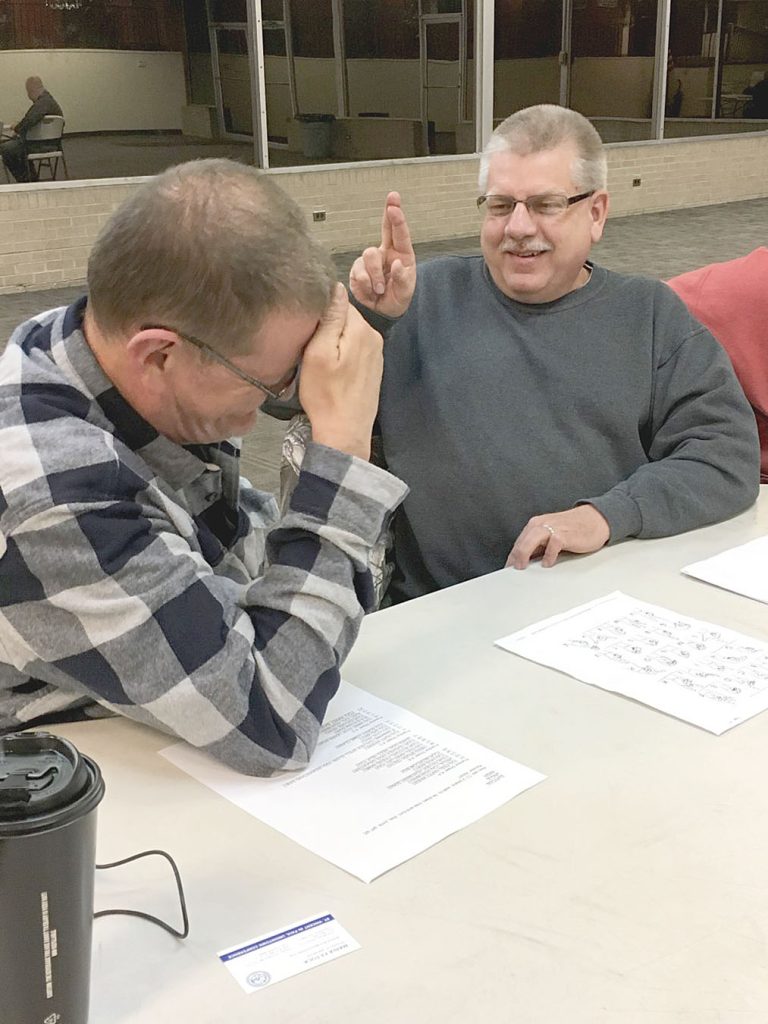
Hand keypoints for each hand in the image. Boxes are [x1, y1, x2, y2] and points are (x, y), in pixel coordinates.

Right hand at [299, 283, 382, 460]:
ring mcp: (376, 354)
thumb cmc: (325, 395)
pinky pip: (355, 349)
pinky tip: (332, 371)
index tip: (308, 331)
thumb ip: (330, 317)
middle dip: (327, 327)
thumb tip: (336, 287)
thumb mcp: (318, 352)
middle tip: (311, 348)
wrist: (344, 432)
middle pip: (345, 318)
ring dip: (334, 342)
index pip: (338, 302)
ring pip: (349, 334)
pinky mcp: (373, 368)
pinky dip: (342, 354)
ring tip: (320, 361)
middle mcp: (374, 337)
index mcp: (362, 329)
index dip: (320, 313)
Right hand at [349, 191, 416, 317]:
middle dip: (388, 213)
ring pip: (369, 255)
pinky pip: (358, 272)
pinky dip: (365, 284)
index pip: (400, 234)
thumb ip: (402, 279)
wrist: (381, 313)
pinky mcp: (357, 271)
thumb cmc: (397, 299)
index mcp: (402, 255)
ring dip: (375, 275)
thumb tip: (396, 264)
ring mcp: (370, 261)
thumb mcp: (405, 292)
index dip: (397, 218)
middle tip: (392, 199)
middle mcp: (386, 253)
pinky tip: (371, 292)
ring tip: (379, 290)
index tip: (395, 205)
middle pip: (385, 229)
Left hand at [505, 505, 610, 569]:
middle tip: (513, 570)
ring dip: (524, 554)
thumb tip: (526, 562)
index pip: (519, 542)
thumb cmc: (573, 529)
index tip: (508, 569)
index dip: (512, 557)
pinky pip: (552, 544)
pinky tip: (548, 563)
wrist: (595, 519)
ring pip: (531, 540)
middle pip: (521, 541)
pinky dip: (548, 555)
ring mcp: (553, 528)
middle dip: (514, 557)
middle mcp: (541, 524)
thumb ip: (538, 546)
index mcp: (536, 525)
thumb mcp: (551, 536)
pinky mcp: (565, 534)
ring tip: (523, 567)